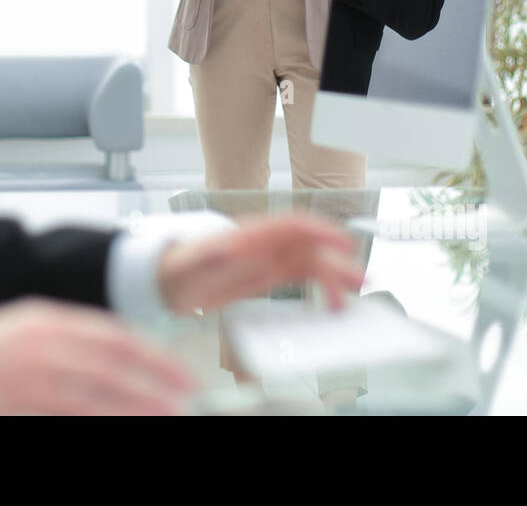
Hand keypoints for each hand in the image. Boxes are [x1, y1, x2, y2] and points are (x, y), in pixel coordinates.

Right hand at [0, 298, 197, 414]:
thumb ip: (74, 334)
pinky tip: (120, 425)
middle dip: (156, 384)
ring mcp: (33, 380)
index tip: (181, 373)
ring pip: (99, 396)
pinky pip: (72, 416)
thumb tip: (122, 350)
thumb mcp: (30, 324)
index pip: (117, 336)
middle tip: (184, 399)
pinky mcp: (21, 407)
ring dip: (137, 407)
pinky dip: (101, 421)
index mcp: (51, 320)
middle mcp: (46, 347)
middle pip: (115, 366)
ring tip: (165, 415)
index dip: (155, 356)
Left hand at [156, 216, 363, 314]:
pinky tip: (334, 301)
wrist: (168, 281)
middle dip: (335, 260)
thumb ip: (208, 257)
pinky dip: (322, 285)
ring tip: (355, 292)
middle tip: (359, 279)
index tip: (341, 242)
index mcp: (250, 236)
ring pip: (311, 261)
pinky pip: (302, 275)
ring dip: (335, 274)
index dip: (319, 231)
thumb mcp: (188, 266)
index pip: (292, 226)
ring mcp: (269, 258)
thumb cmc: (177, 270)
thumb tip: (228, 249)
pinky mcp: (269, 274)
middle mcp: (265, 244)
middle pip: (308, 246)